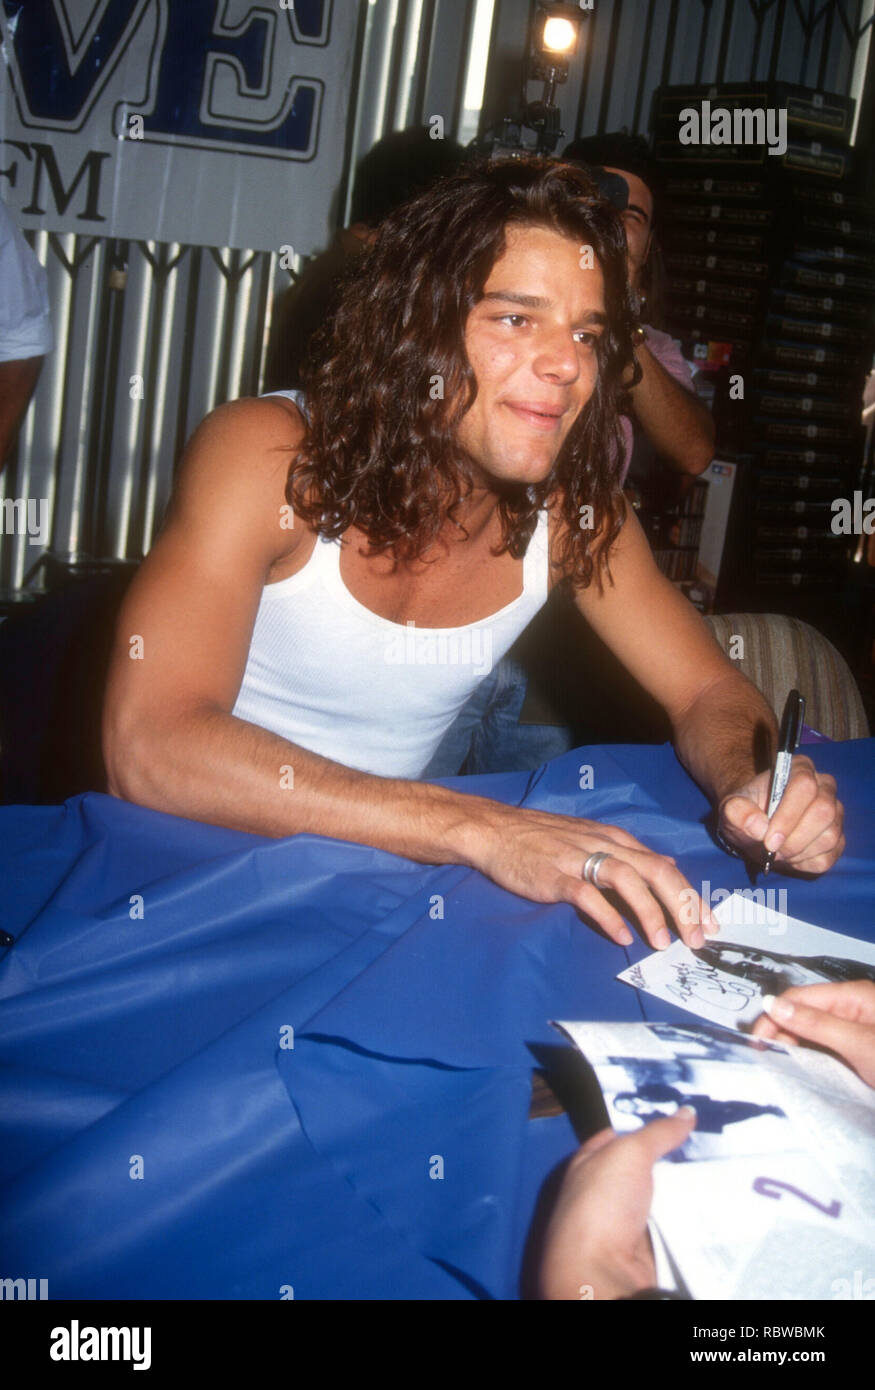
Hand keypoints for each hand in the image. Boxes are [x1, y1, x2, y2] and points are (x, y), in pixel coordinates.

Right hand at [472, 805, 714, 948]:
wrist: (495, 830)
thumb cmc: (543, 839)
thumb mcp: (594, 838)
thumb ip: (630, 855)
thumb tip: (668, 865)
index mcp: (616, 840)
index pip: (665, 866)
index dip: (690, 896)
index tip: (708, 924)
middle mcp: (605, 845)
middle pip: (655, 871)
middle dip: (682, 906)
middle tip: (696, 940)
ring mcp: (579, 858)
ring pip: (627, 880)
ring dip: (650, 912)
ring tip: (662, 942)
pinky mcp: (555, 875)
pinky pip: (587, 895)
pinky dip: (608, 916)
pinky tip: (621, 936)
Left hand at [538, 1111, 696, 1299]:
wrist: (602, 1270)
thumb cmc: (603, 1202)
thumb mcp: (629, 1153)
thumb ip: (658, 1133)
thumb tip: (687, 1111)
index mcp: (588, 1164)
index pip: (617, 1137)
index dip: (643, 1126)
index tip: (679, 1118)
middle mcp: (603, 1191)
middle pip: (642, 1168)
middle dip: (671, 1159)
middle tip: (711, 1143)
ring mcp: (623, 1222)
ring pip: (659, 1197)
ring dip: (684, 1190)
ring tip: (722, 1170)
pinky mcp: (643, 1247)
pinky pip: (670, 1225)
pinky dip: (688, 1217)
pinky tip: (714, 1204)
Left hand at [717, 755, 844, 873]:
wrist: (755, 827)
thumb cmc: (747, 811)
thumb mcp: (732, 808)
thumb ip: (738, 811)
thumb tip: (758, 826)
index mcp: (800, 768)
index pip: (805, 786)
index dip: (788, 815)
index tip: (768, 839)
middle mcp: (824, 787)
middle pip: (824, 811)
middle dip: (795, 838)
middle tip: (771, 850)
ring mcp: (835, 813)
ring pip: (829, 836)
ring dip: (798, 852)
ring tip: (777, 852)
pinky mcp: (837, 839)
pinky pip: (829, 857)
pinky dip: (804, 863)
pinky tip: (788, 856)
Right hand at [752, 981, 874, 1087]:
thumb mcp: (858, 1043)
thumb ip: (816, 1024)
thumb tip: (770, 1004)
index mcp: (851, 996)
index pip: (798, 998)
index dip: (773, 1017)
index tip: (756, 1044)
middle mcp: (850, 1007)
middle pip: (802, 1013)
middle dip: (782, 1033)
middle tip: (770, 1060)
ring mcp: (854, 1029)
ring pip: (812, 1033)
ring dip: (795, 1046)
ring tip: (782, 1067)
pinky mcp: (856, 1050)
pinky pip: (825, 1048)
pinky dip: (811, 1057)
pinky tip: (803, 1070)